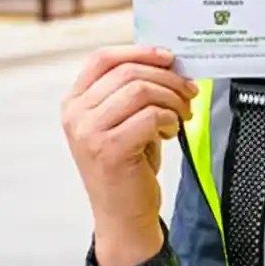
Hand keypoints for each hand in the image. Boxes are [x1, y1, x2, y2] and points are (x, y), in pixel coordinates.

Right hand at [61, 45, 197, 265]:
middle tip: (189, 93)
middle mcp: (76, 114)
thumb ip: (133, 90)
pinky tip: (170, 132)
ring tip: (180, 115)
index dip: (140, 51)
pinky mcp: (108, 149)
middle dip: (168, 78)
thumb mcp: (124, 120)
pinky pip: (150, 116)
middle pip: (129, 72)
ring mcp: (88, 132)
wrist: (123, 214)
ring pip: (141, 90)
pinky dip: (169, 120)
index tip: (169, 57)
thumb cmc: (128, 165)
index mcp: (75, 101)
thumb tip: (168, 61)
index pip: (103, 58)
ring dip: (172, 99)